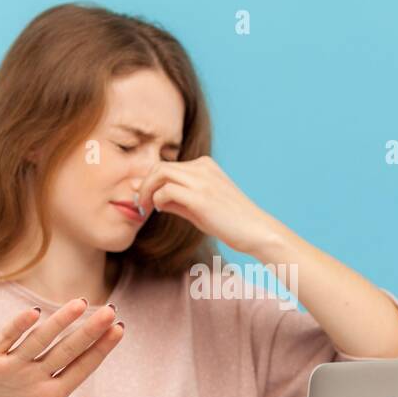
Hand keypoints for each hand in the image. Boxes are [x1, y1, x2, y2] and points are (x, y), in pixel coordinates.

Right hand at [0, 299, 122, 396]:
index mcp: (51, 394)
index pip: (81, 367)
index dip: (100, 349)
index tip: (120, 330)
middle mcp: (36, 374)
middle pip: (67, 349)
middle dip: (89, 331)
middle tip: (110, 312)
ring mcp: (14, 364)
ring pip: (40, 339)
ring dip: (59, 322)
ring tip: (80, 304)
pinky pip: (6, 338)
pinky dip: (18, 326)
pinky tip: (35, 314)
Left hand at [133, 156, 285, 256]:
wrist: (256, 231)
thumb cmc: (230, 222)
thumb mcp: (199, 207)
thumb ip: (176, 200)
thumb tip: (152, 197)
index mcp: (205, 165)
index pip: (168, 165)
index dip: (150, 181)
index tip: (144, 198)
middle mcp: (203, 167)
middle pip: (159, 166)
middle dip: (145, 184)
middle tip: (141, 203)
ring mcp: (202, 180)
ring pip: (160, 173)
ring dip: (147, 190)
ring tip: (146, 207)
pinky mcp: (201, 197)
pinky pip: (167, 190)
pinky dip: (157, 199)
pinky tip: (160, 209)